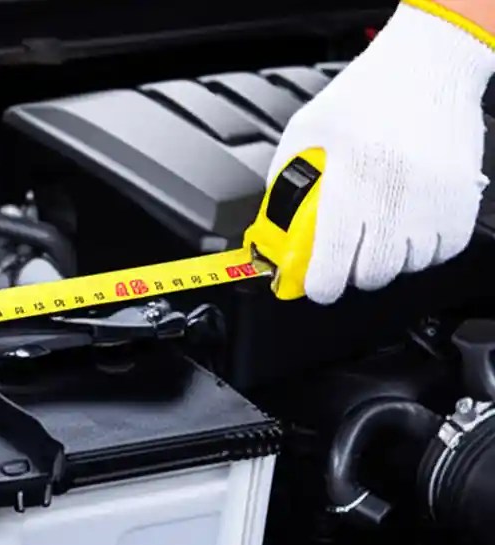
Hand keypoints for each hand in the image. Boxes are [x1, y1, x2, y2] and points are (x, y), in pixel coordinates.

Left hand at [268, 1, 494, 303]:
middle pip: (371, 273)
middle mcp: (393, 199)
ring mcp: (432, 202)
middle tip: (344, 255)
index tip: (315, 286)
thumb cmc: (363, 96)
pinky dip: (423, 249)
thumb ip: (285, 181)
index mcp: (349, 183)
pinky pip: (443, 251)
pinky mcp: (461, 200)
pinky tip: (407, 225)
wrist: (427, 67)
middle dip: (351, 273)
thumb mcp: (305, 132)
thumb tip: (275, 226)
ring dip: (387, 259)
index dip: (319, 285)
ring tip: (376, 230)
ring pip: (408, 266)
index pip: (332, 263)